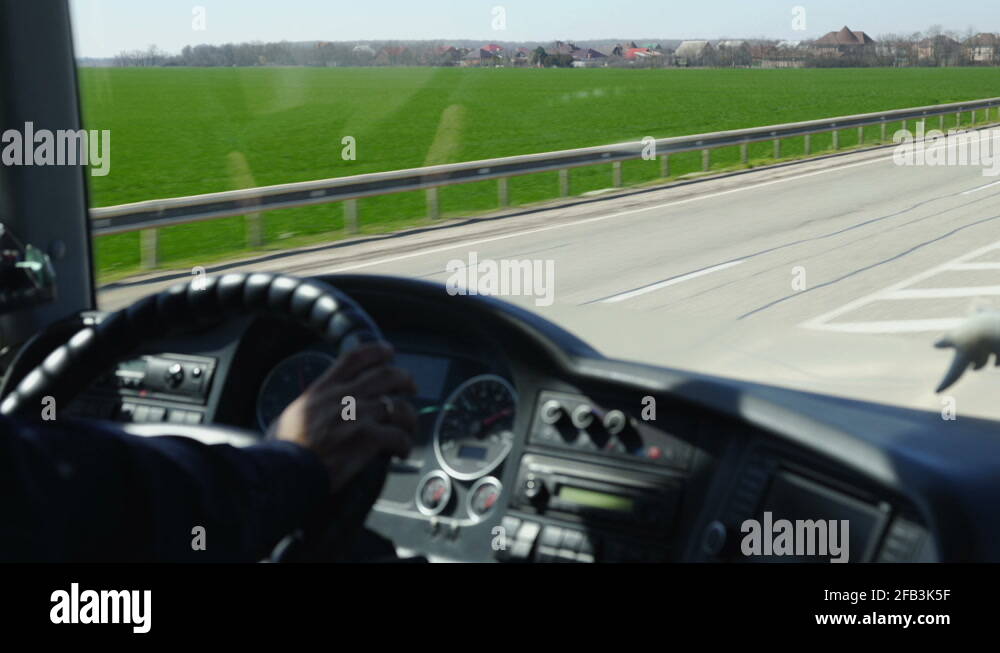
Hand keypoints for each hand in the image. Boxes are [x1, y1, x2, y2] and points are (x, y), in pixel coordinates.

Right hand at [272, 342, 417, 493]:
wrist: (283, 471)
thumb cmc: (284, 449)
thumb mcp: (292, 414)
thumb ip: (312, 405)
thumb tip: (318, 407)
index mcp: (324, 389)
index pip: (355, 358)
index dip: (376, 351)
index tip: (388, 351)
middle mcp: (344, 397)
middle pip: (386, 375)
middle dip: (404, 379)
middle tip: (411, 387)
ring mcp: (357, 416)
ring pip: (399, 407)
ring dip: (409, 418)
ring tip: (408, 428)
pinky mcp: (367, 438)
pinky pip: (398, 436)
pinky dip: (404, 444)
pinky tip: (401, 451)